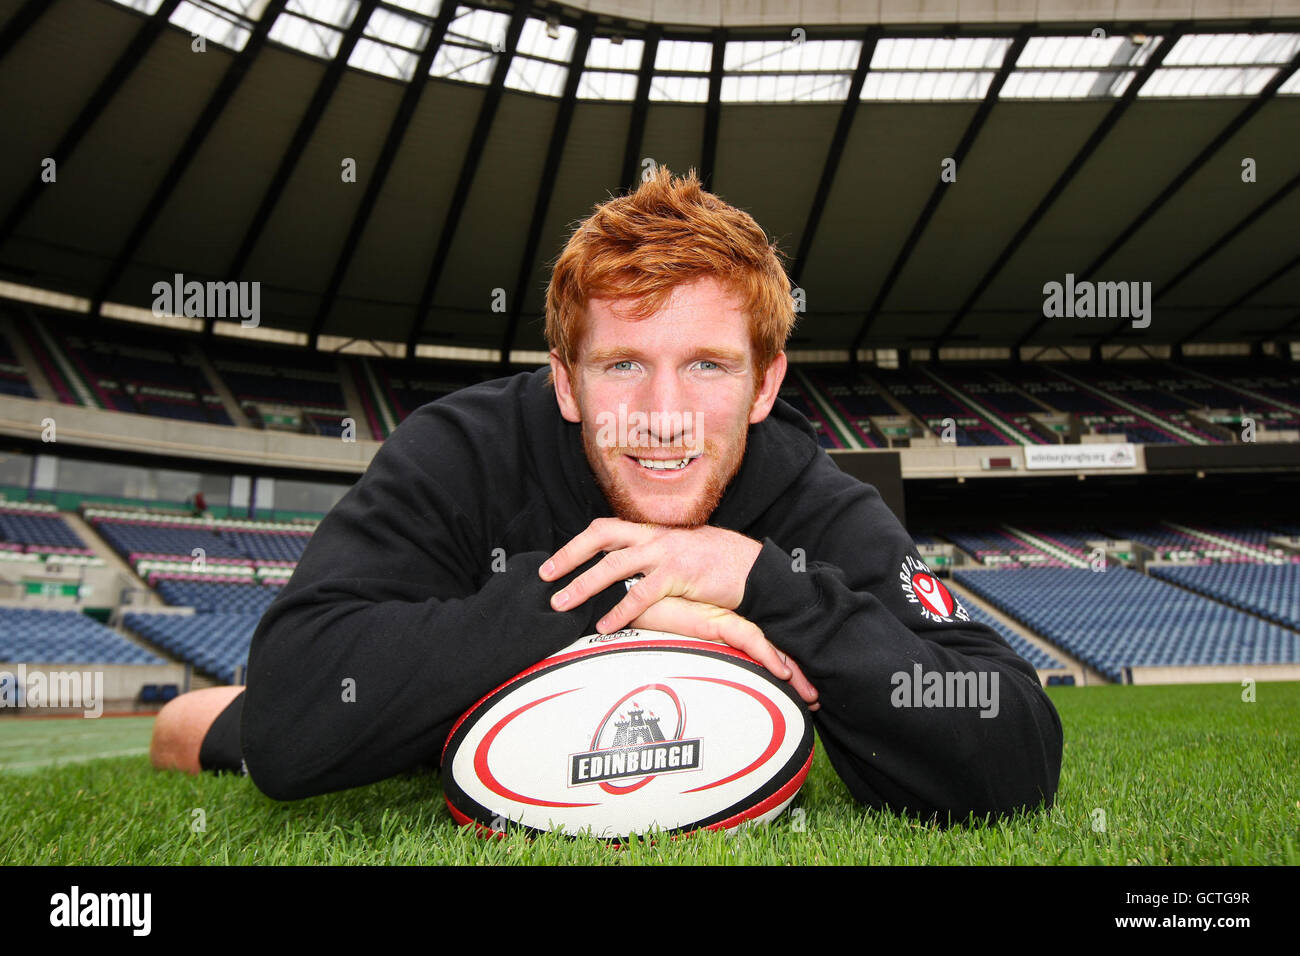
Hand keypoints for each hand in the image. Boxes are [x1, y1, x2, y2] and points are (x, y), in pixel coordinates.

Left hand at [539, 518, 761, 633]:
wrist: (757, 569)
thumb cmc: (720, 564)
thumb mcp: (682, 552)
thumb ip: (654, 557)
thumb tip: (627, 570)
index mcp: (654, 531)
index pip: (606, 528)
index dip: (576, 544)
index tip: (554, 563)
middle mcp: (656, 536)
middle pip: (601, 537)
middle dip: (568, 557)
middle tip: (544, 577)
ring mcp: (667, 553)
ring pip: (614, 565)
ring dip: (583, 585)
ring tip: (562, 603)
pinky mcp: (680, 574)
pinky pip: (641, 593)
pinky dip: (619, 610)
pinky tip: (605, 624)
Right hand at [629, 596, 818, 709]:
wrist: (627, 595)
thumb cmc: (647, 613)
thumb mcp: (675, 636)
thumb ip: (689, 648)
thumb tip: (695, 680)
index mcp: (723, 622)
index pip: (762, 644)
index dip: (784, 663)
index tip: (800, 686)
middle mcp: (730, 618)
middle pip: (774, 646)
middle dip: (798, 673)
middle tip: (815, 698)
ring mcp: (725, 617)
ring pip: (769, 645)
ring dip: (792, 671)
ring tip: (810, 696)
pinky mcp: (714, 619)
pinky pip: (748, 639)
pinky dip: (768, 656)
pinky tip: (782, 673)